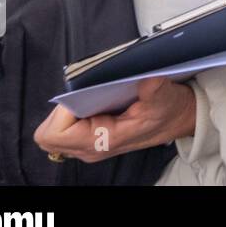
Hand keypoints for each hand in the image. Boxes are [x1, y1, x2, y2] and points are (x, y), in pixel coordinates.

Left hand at [34, 77, 195, 163]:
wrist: (178, 119)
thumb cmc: (170, 110)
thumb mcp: (165, 97)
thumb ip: (154, 90)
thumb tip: (147, 78)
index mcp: (104, 141)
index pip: (55, 133)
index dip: (62, 111)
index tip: (83, 95)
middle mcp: (90, 148)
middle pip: (47, 137)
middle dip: (58, 113)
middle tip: (81, 97)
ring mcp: (88, 146)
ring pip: (51, 135)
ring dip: (62, 115)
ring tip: (86, 100)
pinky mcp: (89, 139)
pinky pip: (62, 131)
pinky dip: (68, 116)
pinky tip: (89, 103)